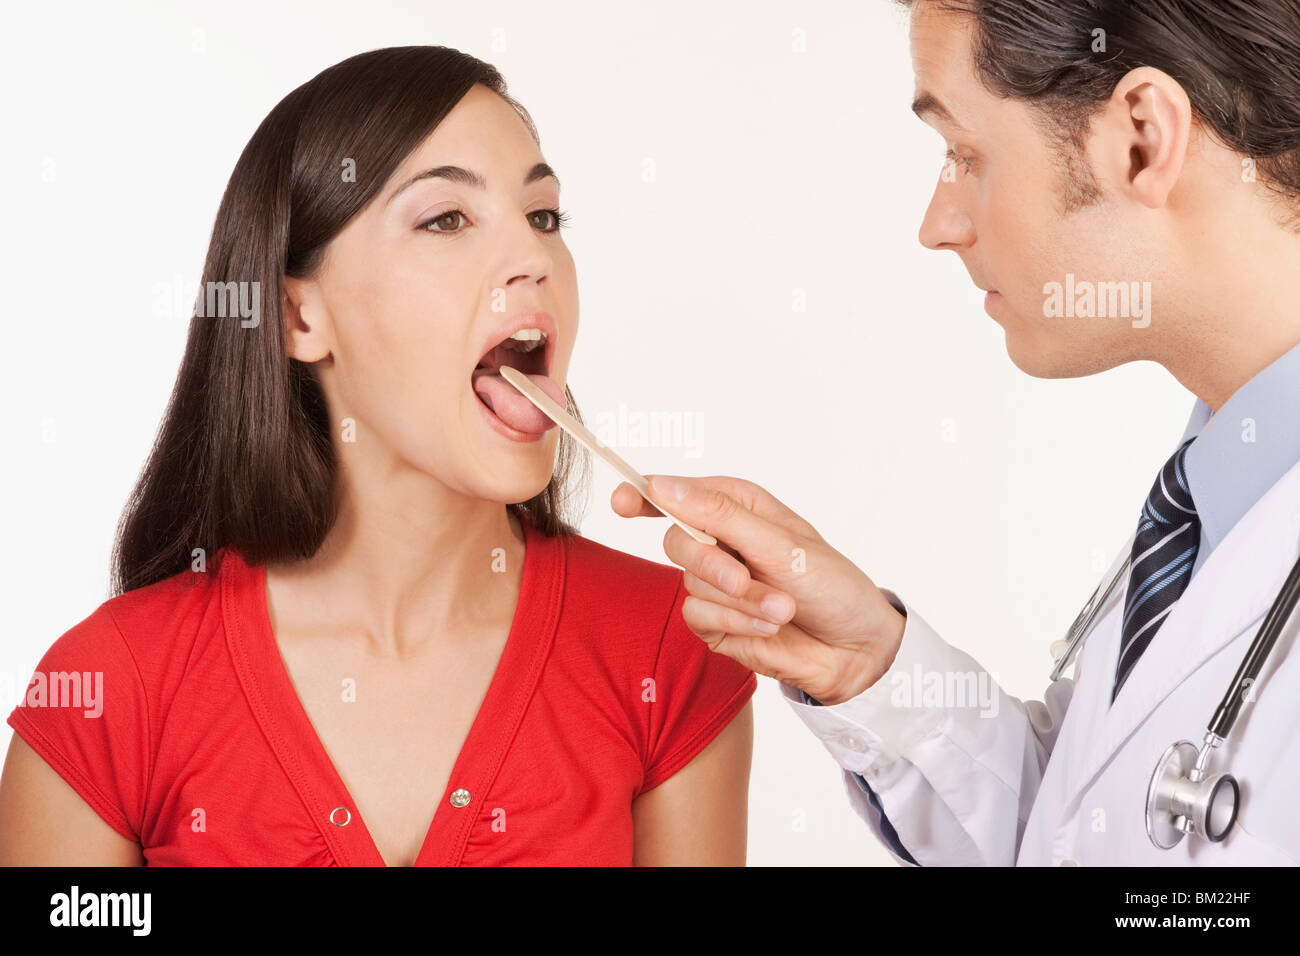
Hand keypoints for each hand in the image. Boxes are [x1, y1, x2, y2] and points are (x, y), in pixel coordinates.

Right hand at [611, 475, 905, 704]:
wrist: (854, 649)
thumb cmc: (831, 585)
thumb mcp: (782, 544)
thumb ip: (720, 516)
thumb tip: (664, 486)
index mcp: (736, 507)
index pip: (677, 494)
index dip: (644, 495)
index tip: (622, 501)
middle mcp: (720, 541)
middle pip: (676, 541)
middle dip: (712, 565)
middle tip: (744, 579)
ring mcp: (714, 584)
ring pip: (691, 585)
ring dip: (741, 602)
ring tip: (782, 608)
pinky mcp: (714, 622)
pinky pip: (698, 617)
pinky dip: (736, 622)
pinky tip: (769, 625)